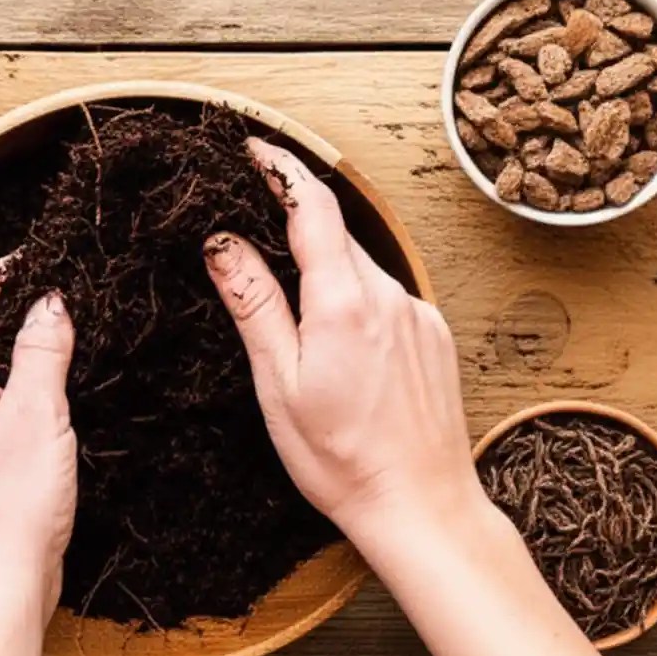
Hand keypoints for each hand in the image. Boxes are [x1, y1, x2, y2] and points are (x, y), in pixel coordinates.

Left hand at [0, 283, 76, 655]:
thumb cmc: (9, 507)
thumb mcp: (38, 411)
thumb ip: (42, 349)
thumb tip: (50, 300)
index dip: (2, 275)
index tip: (39, 258)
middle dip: (10, 310)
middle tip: (56, 293)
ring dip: (15, 354)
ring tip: (58, 340)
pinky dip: (16, 394)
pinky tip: (46, 406)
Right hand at [202, 138, 476, 533]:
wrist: (421, 505)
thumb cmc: (343, 458)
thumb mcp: (279, 382)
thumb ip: (254, 303)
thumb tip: (223, 242)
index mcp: (344, 303)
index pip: (312, 206)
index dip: (281, 168)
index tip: (254, 149)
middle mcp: (389, 296)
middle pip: (335, 235)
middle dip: (296, 226)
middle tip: (255, 240)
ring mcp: (418, 314)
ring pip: (360, 267)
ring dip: (326, 271)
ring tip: (297, 320)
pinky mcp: (433, 335)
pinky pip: (386, 296)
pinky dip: (356, 300)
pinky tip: (341, 347)